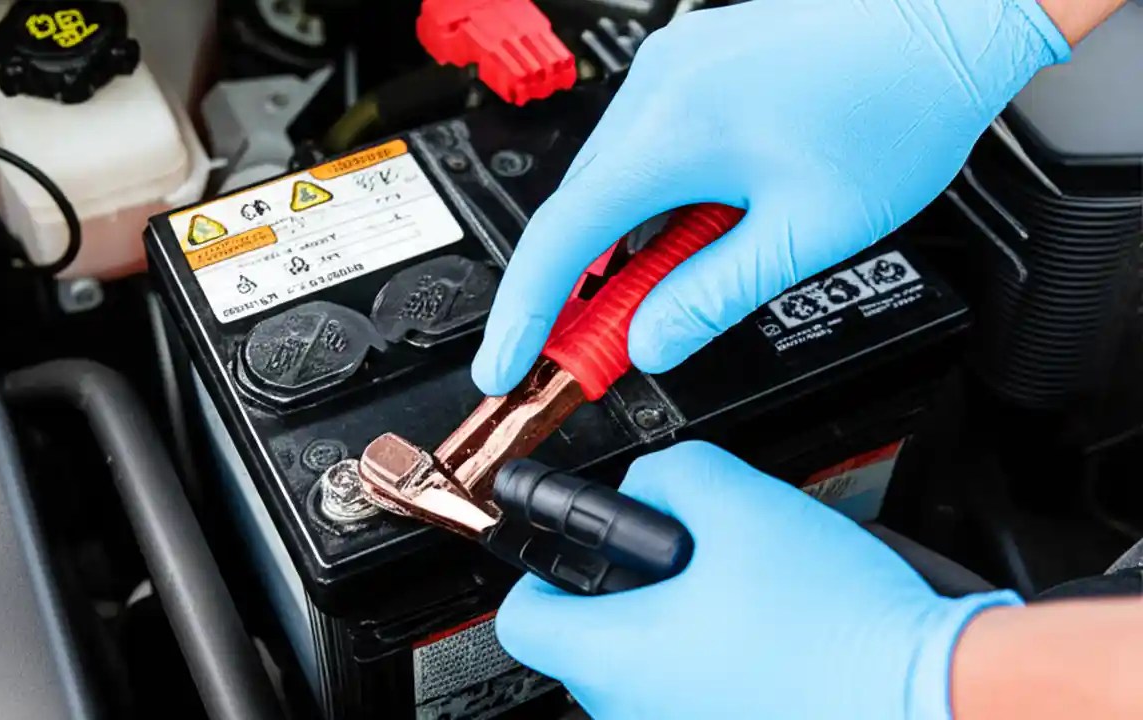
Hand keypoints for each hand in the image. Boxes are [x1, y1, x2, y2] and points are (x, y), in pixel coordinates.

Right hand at [472, 0, 1069, 395]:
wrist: (949, 22)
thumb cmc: (897, 108)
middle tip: (592, 356)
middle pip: (580, 212)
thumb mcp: (807, 231)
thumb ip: (714, 295)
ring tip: (654, 303)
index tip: (505, 365)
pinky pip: (641, 149)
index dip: (524, 314)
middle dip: (576, 294)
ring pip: (611, 181)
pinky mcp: (691, 69)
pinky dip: (645, 205)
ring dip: (617, 249)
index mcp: (674, 130)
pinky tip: (682, 236)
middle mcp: (656, 88)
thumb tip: (651, 341)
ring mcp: (670, 71)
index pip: (563, 239)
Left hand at [495, 441, 1021, 719]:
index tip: (576, 550)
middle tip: (686, 558)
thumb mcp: (742, 503)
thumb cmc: (840, 625)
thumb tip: (649, 486)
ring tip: (743, 597)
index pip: (524, 620)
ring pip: (649, 671)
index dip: (544, 569)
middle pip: (589, 642)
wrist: (932, 695)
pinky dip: (716, 666)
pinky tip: (770, 639)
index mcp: (618, 660)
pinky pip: (696, 699)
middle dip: (629, 589)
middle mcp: (636, 715)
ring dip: (679, 627)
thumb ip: (672, 476)